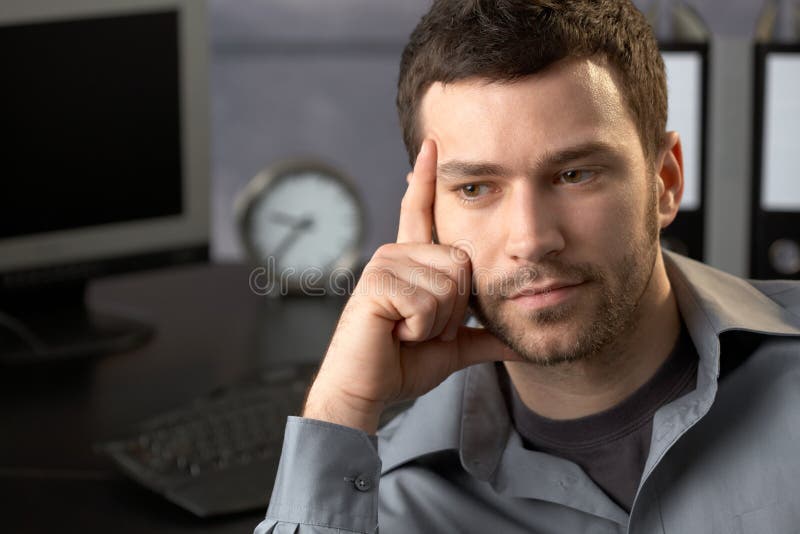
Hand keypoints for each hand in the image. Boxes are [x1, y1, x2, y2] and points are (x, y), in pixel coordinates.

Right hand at [302, 139, 519, 433]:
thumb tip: (520, 344)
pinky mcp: (376, 283)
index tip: (432, 144)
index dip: (426, 180)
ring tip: (407, 333)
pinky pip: (428, 301)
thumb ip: (482, 338)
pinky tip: (397, 335)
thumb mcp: (450, 349)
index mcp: (411, 263)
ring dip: (437, 323)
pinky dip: (421, 330)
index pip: (419, 212)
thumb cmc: (400, 365)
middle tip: (421, 330)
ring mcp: (385, 265)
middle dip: (454, 310)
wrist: (366, 392)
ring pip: (450, 283)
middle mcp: (396, 255)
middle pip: (463, 262)